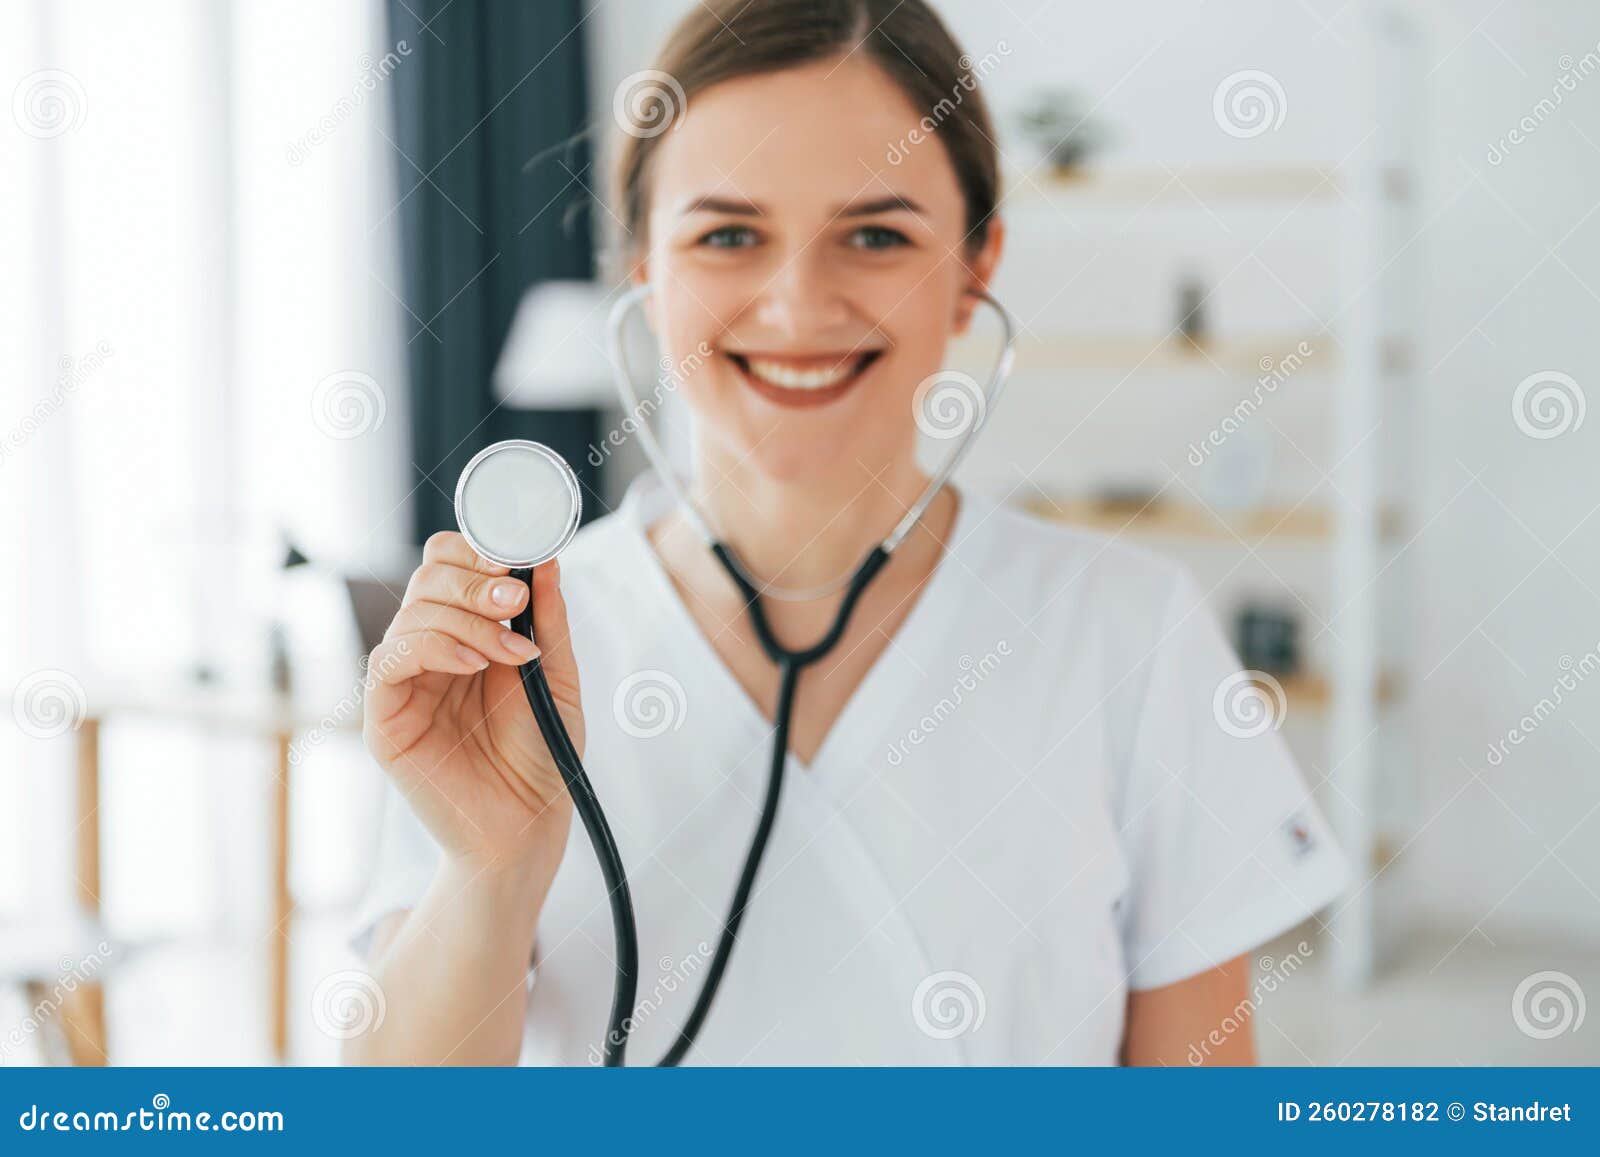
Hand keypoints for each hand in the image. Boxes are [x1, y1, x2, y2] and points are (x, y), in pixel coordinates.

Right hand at [361, 532, 584, 886]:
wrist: (528, 826)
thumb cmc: (543, 753)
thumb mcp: (557, 674)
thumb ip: (549, 618)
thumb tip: (546, 559)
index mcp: (468, 633)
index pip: (449, 566)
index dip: (475, 552)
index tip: (516, 562)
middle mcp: (431, 650)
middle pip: (427, 578)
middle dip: (473, 581)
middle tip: (514, 599)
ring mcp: (404, 683)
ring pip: (412, 613)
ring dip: (467, 619)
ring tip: (511, 651)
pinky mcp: (384, 718)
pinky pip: (389, 660)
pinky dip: (432, 647)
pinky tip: (472, 665)